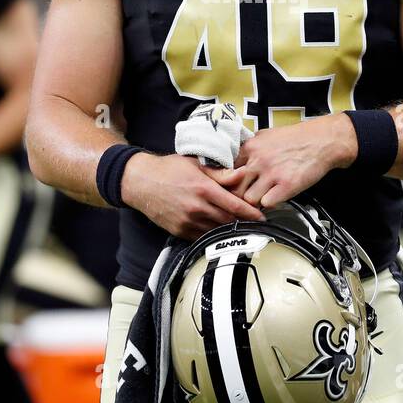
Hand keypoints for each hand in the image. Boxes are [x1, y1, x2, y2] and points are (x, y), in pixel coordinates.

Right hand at [121, 152, 264, 240]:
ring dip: (228, 230)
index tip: (262, 218)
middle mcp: (197, 208)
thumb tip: (242, 175)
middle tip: (254, 223)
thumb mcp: (196, 165)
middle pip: (228, 221)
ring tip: (239, 227)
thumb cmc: (170, 169)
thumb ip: (220, 173)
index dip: (251, 213)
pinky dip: (212, 235)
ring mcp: (187, 222)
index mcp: (204, 189)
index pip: (235, 206)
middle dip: (242, 223)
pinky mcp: (179, 231)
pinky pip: (202, 237)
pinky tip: (218, 230)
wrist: (141, 182)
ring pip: (217, 232)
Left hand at [208, 113, 356, 209]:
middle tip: (242, 199)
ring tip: (261, 198)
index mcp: (251, 147)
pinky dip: (269, 204)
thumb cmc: (296, 138)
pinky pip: (267, 204)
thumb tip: (234, 159)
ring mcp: (272, 174)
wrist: (322, 140)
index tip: (226, 187)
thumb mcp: (266, 136)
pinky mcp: (286, 186)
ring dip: (254, 202)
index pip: (225, 170)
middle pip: (234, 188)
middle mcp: (258, 160)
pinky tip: (274, 198)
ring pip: (249, 199)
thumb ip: (249, 148)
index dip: (225, 182)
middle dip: (238, 195)